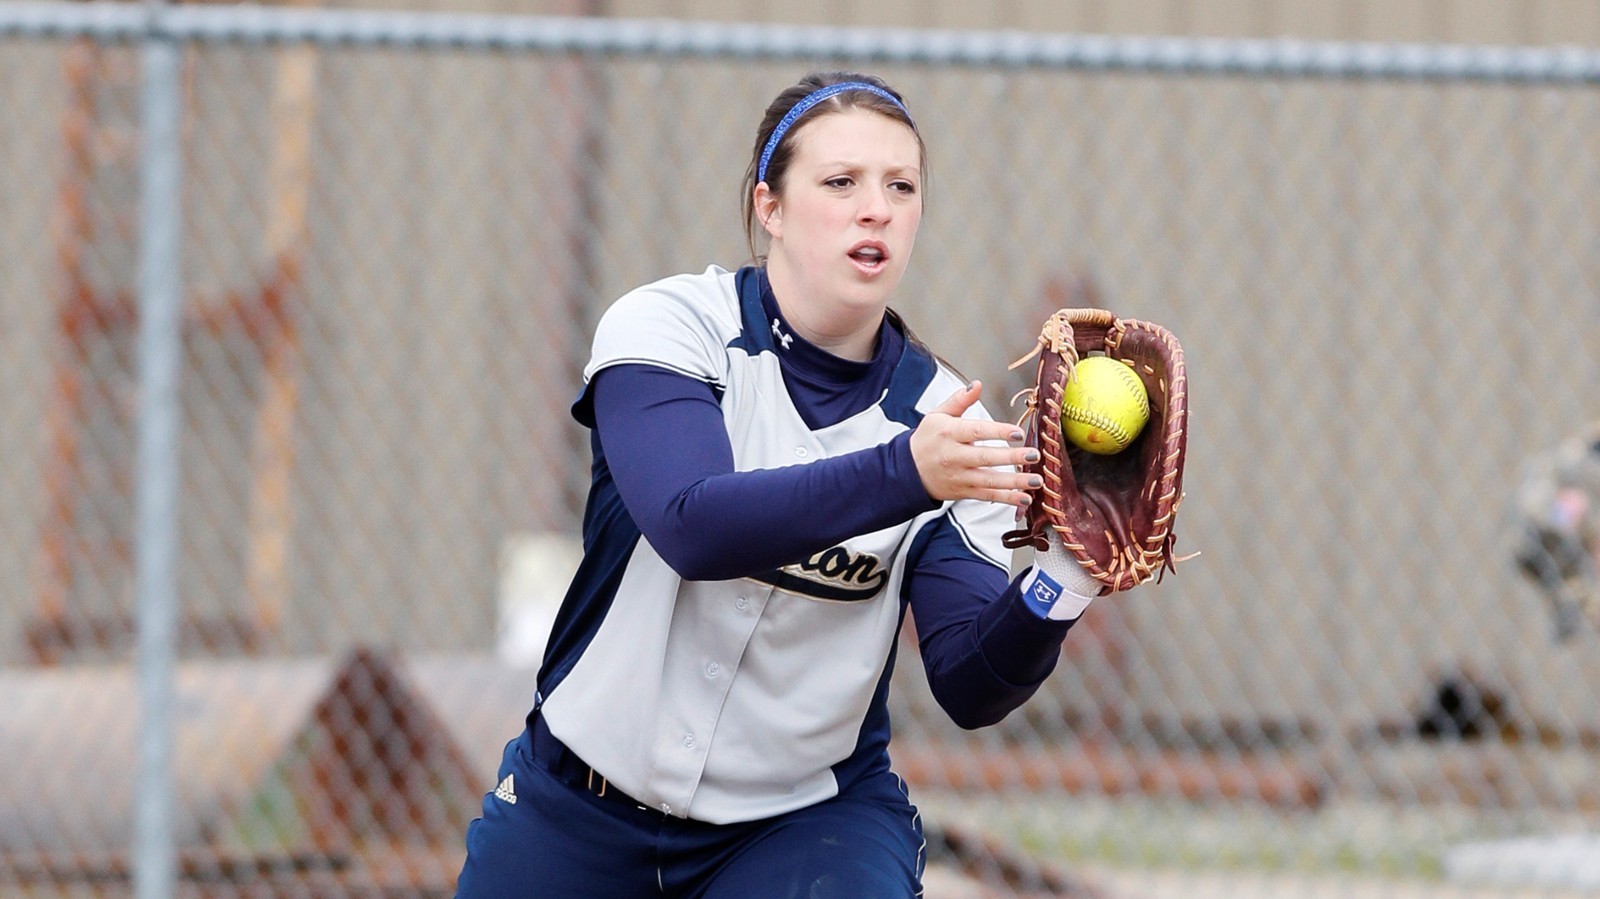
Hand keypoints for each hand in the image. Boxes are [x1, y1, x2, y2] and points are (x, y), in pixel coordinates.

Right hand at [909, 380, 1040, 507]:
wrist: (908, 470)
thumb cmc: (926, 440)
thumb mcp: (937, 415)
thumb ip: (959, 400)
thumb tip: (976, 385)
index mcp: (949, 433)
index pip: (976, 432)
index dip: (998, 432)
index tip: (1018, 432)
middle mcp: (954, 456)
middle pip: (985, 457)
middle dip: (1011, 457)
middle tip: (1033, 455)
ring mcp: (959, 476)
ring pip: (989, 481)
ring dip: (1015, 481)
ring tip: (1036, 480)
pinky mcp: (963, 491)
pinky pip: (987, 496)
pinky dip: (1007, 499)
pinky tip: (1024, 497)